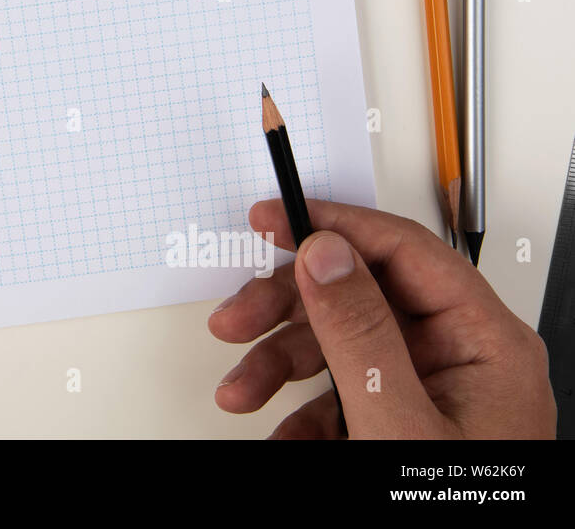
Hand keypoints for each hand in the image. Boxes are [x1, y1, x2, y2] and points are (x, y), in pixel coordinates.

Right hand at [208, 197, 555, 438]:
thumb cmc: (456, 512)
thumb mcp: (397, 422)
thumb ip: (360, 332)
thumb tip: (326, 254)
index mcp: (484, 343)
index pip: (402, 250)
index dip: (333, 225)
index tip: (274, 220)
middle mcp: (459, 358)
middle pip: (357, 295)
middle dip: (286, 310)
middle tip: (234, 319)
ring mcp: (429, 392)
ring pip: (337, 344)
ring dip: (276, 365)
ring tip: (241, 392)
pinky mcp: (400, 422)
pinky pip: (339, 393)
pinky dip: (298, 411)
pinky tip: (280, 433)